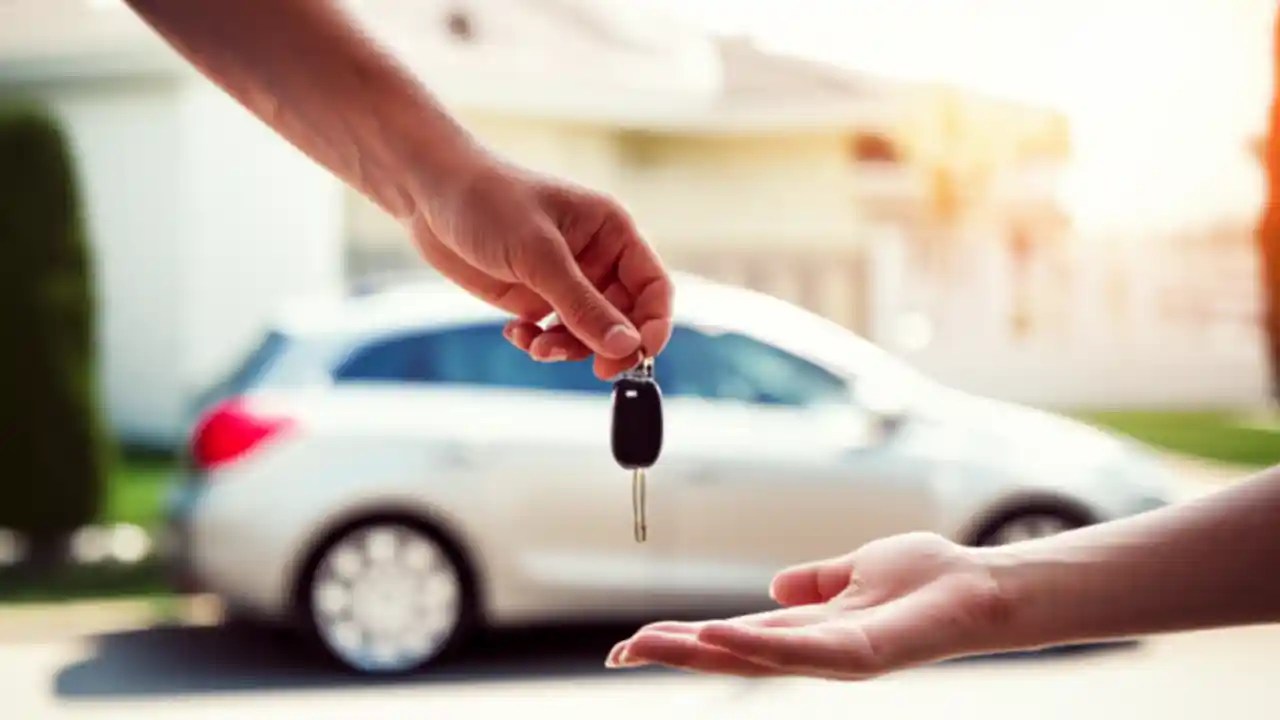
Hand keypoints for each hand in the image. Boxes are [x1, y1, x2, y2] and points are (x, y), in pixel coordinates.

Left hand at [409, 157, 672, 378]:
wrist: (428, 192)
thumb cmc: (488, 201)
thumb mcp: (539, 255)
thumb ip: (583, 305)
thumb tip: (627, 346)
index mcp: (612, 231)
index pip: (654, 286)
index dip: (654, 323)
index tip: (640, 355)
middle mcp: (596, 257)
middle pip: (625, 317)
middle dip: (608, 344)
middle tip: (595, 369)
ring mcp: (565, 279)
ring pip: (589, 332)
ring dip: (569, 348)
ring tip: (536, 346)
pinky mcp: (535, 296)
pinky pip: (555, 333)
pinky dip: (540, 342)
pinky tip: (516, 333)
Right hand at [606, 533, 1016, 679]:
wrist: (983, 587)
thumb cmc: (929, 579)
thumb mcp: (855, 570)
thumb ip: (816, 581)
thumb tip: (777, 586)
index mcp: (808, 628)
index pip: (735, 636)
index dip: (687, 640)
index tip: (637, 641)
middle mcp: (815, 649)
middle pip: (732, 654)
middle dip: (677, 654)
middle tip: (623, 652)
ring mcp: (836, 656)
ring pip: (755, 657)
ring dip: (700, 652)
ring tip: (652, 644)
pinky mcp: (862, 653)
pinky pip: (800, 650)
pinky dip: (754, 644)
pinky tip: (716, 634)